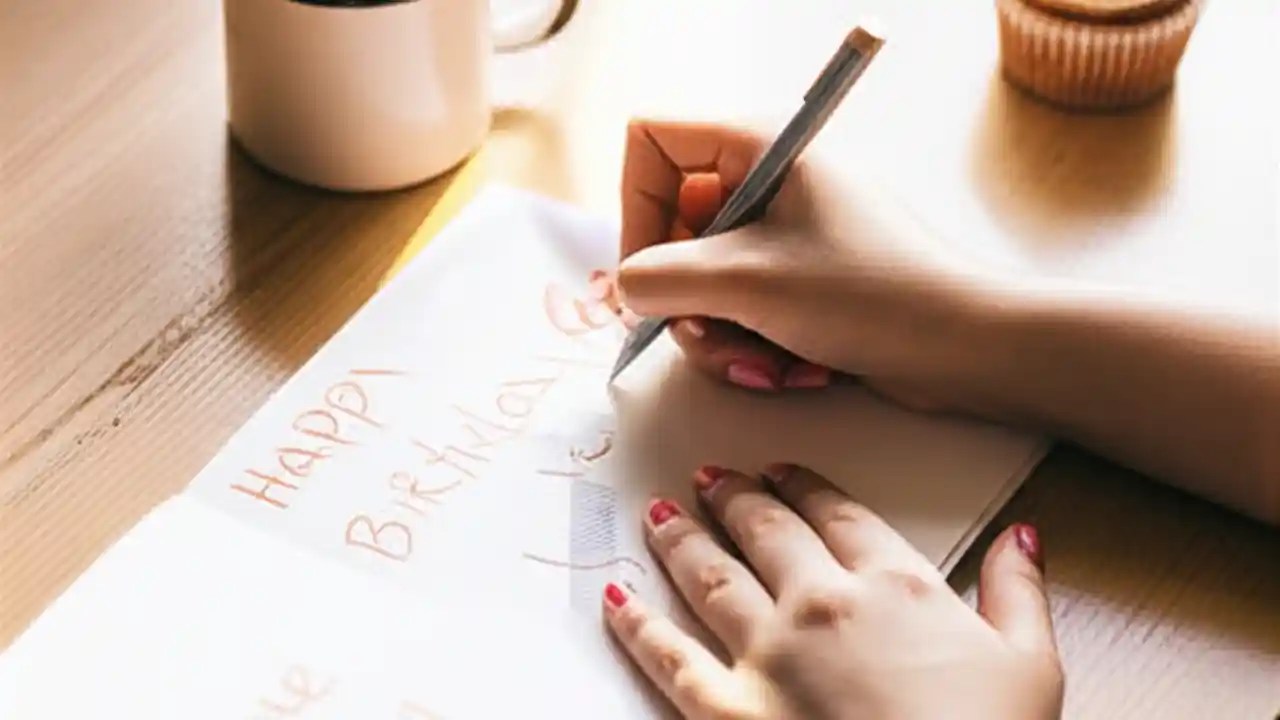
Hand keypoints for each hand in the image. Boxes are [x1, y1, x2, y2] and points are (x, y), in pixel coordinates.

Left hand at [602, 464, 1063, 719]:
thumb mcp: (1031, 665)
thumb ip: (1019, 591)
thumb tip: (1020, 536)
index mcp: (895, 585)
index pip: (841, 515)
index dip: (806, 488)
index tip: (784, 473)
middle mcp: (823, 603)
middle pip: (767, 531)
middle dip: (736, 499)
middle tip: (712, 479)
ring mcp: (769, 652)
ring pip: (710, 575)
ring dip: (681, 539)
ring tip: (660, 513)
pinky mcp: (727, 708)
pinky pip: (667, 656)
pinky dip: (635, 623)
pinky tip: (614, 598)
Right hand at [616, 120, 992, 409]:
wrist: (965, 347)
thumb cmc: (872, 293)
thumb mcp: (747, 282)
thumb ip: (661, 279)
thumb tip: (624, 289)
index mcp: (760, 144)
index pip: (653, 143)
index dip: (636, 208)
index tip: (649, 271)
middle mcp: (769, 178)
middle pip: (673, 228)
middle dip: (688, 298)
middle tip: (713, 334)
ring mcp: (785, 231)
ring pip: (702, 280)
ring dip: (720, 334)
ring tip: (765, 360)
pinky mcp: (800, 279)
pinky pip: (740, 308)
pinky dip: (753, 345)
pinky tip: (793, 368)